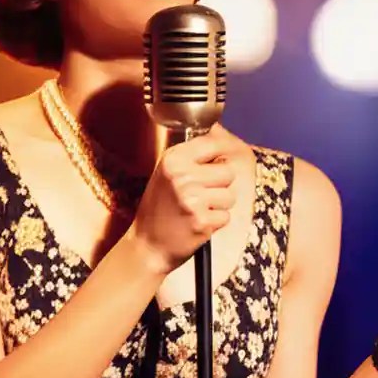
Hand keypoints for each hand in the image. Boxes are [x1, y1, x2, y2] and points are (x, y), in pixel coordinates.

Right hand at [123, 124, 244, 273]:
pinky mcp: (202, 220)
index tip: (213, 165)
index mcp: (172, 160)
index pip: (212, 143)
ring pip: (230, 195)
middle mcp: (182, 176)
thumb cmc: (159, 210)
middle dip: (219, 186)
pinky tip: (197, 224)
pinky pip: (226, 216)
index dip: (218, 156)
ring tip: (197, 211)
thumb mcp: (166, 174)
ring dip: (218, 206)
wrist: (147, 246)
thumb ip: (191, 155)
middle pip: (227, 172)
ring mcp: (193, 199)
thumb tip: (218, 130)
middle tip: (199, 196)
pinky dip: (215, 223)